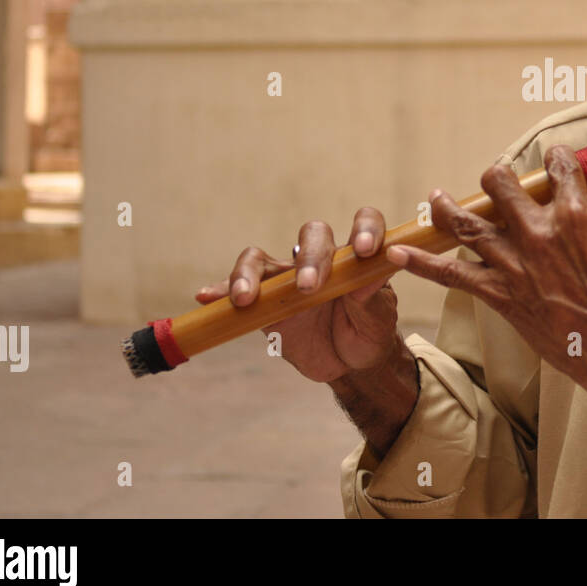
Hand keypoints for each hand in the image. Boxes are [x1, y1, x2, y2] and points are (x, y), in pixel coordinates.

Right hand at [194, 208, 398, 382]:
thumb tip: (379, 265)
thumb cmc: (369, 333)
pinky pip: (237, 288)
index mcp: (357, 257)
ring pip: (262, 257)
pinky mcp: (264, 299)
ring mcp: (287, 277)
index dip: (365, 228)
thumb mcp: (378, 320)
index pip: (364, 222)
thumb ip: (373, 296)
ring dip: (250, 272)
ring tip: (244, 296)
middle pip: (311, 235)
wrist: (348, 364)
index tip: (364, 250)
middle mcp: (321, 258)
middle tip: (308, 286)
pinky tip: (207, 296)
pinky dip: (220, 289)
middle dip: (309, 257)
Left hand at [385, 145, 586, 432]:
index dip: (558, 160)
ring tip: (436, 197)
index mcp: (575, 213)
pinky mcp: (501, 296)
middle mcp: (538, 232)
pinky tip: (396, 253)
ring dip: (447, 207)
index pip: (558, 166)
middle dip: (498, 178)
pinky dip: (421, 264)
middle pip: (500, 185)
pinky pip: (452, 275)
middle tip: (496, 182)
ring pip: (467, 222)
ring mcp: (515, 264)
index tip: (556, 162)